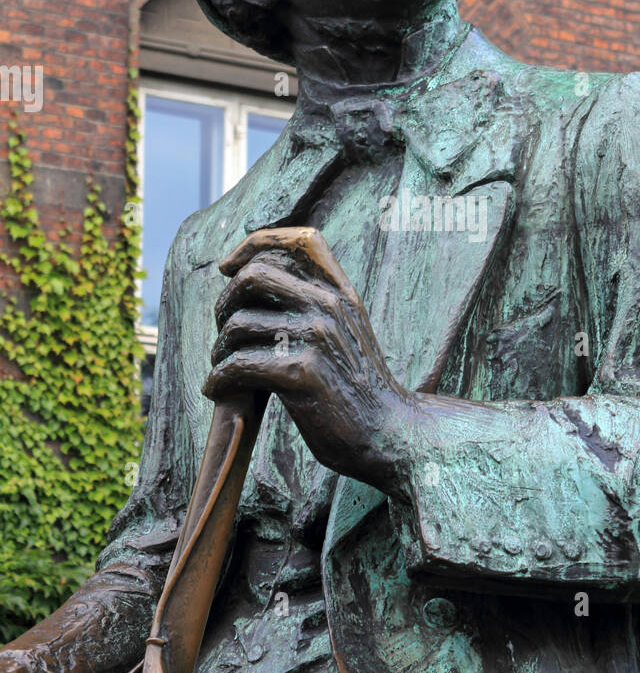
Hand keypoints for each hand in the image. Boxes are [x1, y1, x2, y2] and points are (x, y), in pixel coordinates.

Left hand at [204, 227, 410, 487]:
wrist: (388, 432)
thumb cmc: (357, 388)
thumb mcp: (348, 331)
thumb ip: (316, 303)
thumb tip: (254, 281)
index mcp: (341, 292)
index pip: (297, 240)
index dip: (253, 244)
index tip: (228, 267)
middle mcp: (330, 306)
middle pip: (253, 276)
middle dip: (224, 303)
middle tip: (224, 333)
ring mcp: (317, 338)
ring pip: (238, 323)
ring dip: (218, 350)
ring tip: (222, 368)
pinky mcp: (302, 374)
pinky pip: (238, 364)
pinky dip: (218, 379)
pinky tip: (217, 390)